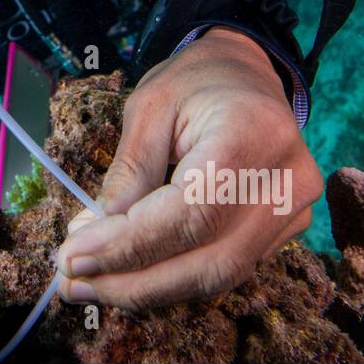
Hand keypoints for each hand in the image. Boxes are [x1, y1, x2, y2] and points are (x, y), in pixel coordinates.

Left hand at [55, 26, 321, 309]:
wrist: (247, 74)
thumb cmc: (195, 82)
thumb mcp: (148, 107)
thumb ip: (127, 172)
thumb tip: (91, 237)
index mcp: (254, 135)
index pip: (190, 213)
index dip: (129, 246)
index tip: (72, 258)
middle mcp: (286, 182)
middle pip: (208, 260)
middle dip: (133, 282)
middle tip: (71, 284)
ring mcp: (293, 211)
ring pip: (218, 276)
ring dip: (148, 289)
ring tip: (89, 286)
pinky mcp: (284, 230)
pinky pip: (225, 269)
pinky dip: (172, 279)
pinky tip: (127, 276)